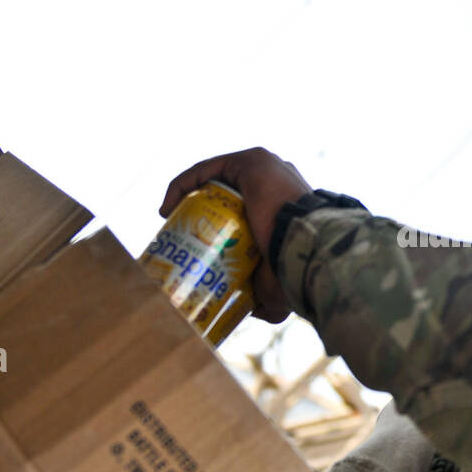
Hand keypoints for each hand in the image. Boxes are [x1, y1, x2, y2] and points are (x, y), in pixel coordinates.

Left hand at [158, 147, 312, 323]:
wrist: (305, 251)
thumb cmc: (294, 270)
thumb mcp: (277, 291)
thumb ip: (267, 302)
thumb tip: (253, 310)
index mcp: (287, 206)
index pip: (245, 211)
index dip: (217, 226)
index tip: (195, 245)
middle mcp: (278, 180)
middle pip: (227, 194)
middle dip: (200, 213)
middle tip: (181, 236)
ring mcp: (267, 167)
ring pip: (216, 180)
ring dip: (188, 198)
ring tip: (170, 224)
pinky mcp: (251, 161)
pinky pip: (207, 169)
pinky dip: (182, 184)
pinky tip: (166, 210)